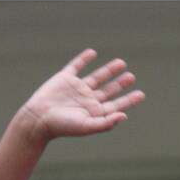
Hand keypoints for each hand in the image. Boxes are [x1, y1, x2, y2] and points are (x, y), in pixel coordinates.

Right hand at [17, 48, 144, 143]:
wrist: (38, 118)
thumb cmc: (63, 126)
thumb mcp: (87, 126)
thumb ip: (106, 123)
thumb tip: (124, 116)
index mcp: (95, 112)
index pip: (116, 105)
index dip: (129, 100)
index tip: (141, 94)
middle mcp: (88, 100)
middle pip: (109, 90)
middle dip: (120, 84)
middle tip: (132, 77)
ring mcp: (77, 88)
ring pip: (97, 77)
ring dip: (109, 70)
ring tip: (122, 63)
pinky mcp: (65, 78)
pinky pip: (76, 66)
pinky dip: (84, 59)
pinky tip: (92, 53)